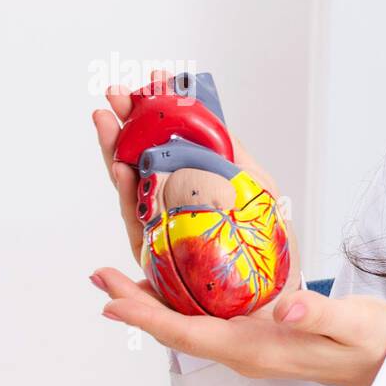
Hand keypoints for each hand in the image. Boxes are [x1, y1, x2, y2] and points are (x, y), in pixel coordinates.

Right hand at [90, 68, 299, 294]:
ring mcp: (160, 237)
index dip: (151, 117)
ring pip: (131, 192)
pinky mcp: (158, 263)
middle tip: (112, 97)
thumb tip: (214, 117)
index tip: (146, 83)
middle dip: (123, 131)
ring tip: (107, 126)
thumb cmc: (269, 248)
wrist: (278, 302)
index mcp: (187, 191)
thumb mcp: (259, 190)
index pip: (161, 149)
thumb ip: (233, 155)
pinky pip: (140, 226)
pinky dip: (129, 197)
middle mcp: (167, 212)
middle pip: (137, 166)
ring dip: (116, 157)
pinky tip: (122, 171)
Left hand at [90, 267, 385, 385]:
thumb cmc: (374, 343)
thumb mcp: (353, 323)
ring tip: (118, 278)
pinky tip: (170, 281)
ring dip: (152, 303)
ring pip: (187, 326)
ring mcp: (249, 346)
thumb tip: (282, 306)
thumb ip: (318, 314)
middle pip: (177, 331)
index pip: (189, 335)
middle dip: (135, 305)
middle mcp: (244, 352)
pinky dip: (179, 301)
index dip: (147, 316)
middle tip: (99, 278)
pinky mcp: (256, 336)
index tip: (111, 299)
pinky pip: (206, 321)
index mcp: (258, 351)